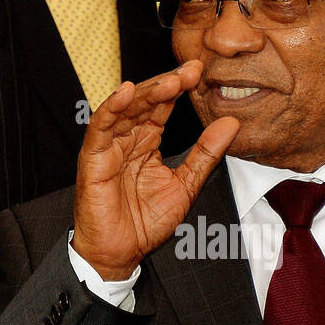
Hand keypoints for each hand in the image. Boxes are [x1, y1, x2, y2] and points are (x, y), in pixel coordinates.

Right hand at [72, 61, 239, 280]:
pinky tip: (126, 92)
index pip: (162, 106)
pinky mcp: (93, 157)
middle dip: (167, 83)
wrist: (120, 253)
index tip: (200, 71)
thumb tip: (231, 122)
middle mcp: (127, 138)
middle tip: (191, 70)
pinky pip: (100, 127)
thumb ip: (205, 153)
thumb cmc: (145, 222)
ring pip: (125, 108)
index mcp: (147, 142)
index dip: (179, 87)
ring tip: (171, 81)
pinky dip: (111, 108)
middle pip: (145, 102)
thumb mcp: (186, 184)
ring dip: (147, 92)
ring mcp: (109, 146)